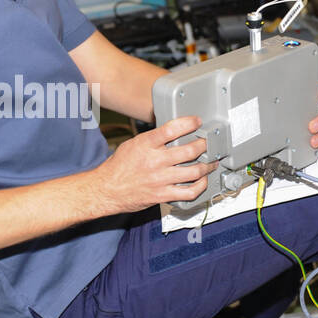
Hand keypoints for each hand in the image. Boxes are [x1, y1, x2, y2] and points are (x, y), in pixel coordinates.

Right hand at [95, 115, 217, 213]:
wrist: (106, 189)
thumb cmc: (118, 167)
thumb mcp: (133, 144)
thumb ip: (152, 139)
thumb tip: (171, 132)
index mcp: (146, 144)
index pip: (172, 129)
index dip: (189, 123)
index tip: (197, 121)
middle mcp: (155, 161)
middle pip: (190, 150)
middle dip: (204, 145)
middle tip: (208, 143)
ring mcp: (160, 179)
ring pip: (194, 171)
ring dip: (207, 166)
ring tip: (211, 162)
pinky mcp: (163, 195)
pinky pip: (189, 192)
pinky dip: (200, 187)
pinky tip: (202, 182)